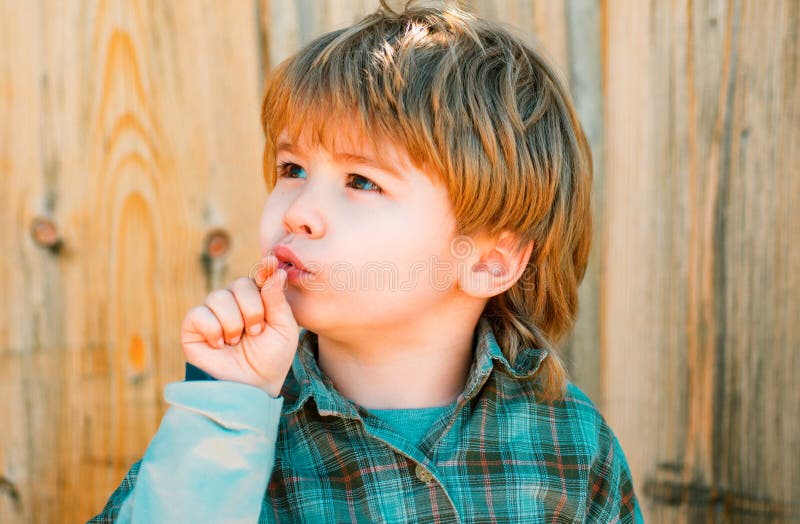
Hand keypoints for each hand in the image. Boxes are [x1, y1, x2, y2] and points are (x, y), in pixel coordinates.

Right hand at [180, 254, 298, 396]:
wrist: (252, 387)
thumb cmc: (270, 359)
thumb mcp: (283, 328)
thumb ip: (277, 299)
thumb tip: (274, 269)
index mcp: (257, 300)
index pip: (258, 276)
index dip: (263, 269)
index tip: (270, 261)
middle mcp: (233, 303)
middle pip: (240, 284)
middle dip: (253, 309)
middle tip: (255, 332)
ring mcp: (212, 313)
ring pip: (219, 297)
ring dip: (234, 323)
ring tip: (237, 341)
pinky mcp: (193, 327)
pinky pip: (200, 313)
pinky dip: (214, 330)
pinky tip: (220, 344)